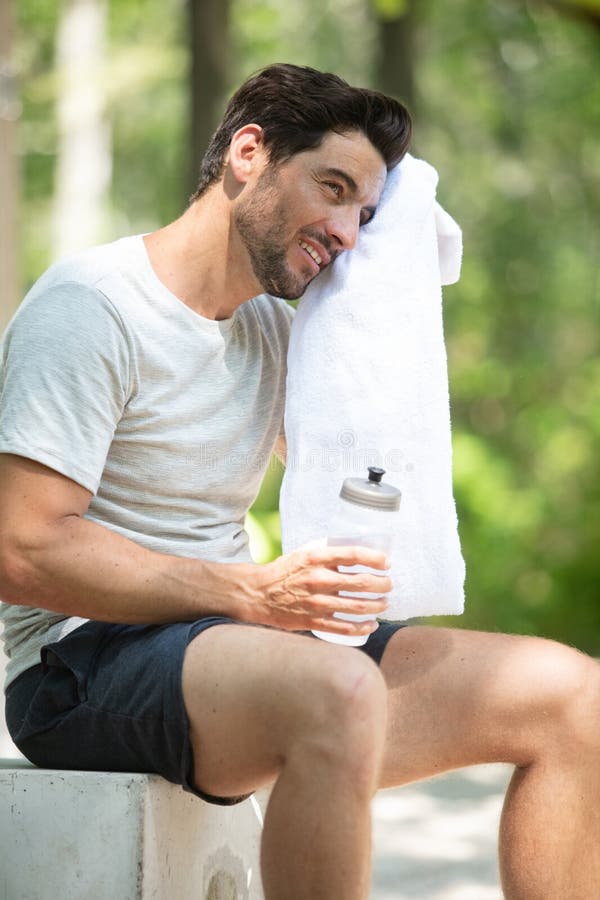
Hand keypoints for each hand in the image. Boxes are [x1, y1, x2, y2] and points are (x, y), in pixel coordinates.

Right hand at [246, 542, 391, 636]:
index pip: (354, 555)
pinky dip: (362, 627)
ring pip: (357, 607)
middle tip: (388, 584)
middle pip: (361, 583)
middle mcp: (318, 579)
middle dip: (382, 584)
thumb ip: (329, 550)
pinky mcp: (313, 621)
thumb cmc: (287, 570)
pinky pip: (344, 628)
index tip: (386, 563)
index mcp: (317, 558)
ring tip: (384, 603)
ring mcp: (316, 602)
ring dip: (377, 605)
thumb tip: (359, 549)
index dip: (375, 559)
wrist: (260, 593)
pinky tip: (372, 624)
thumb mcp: (306, 552)